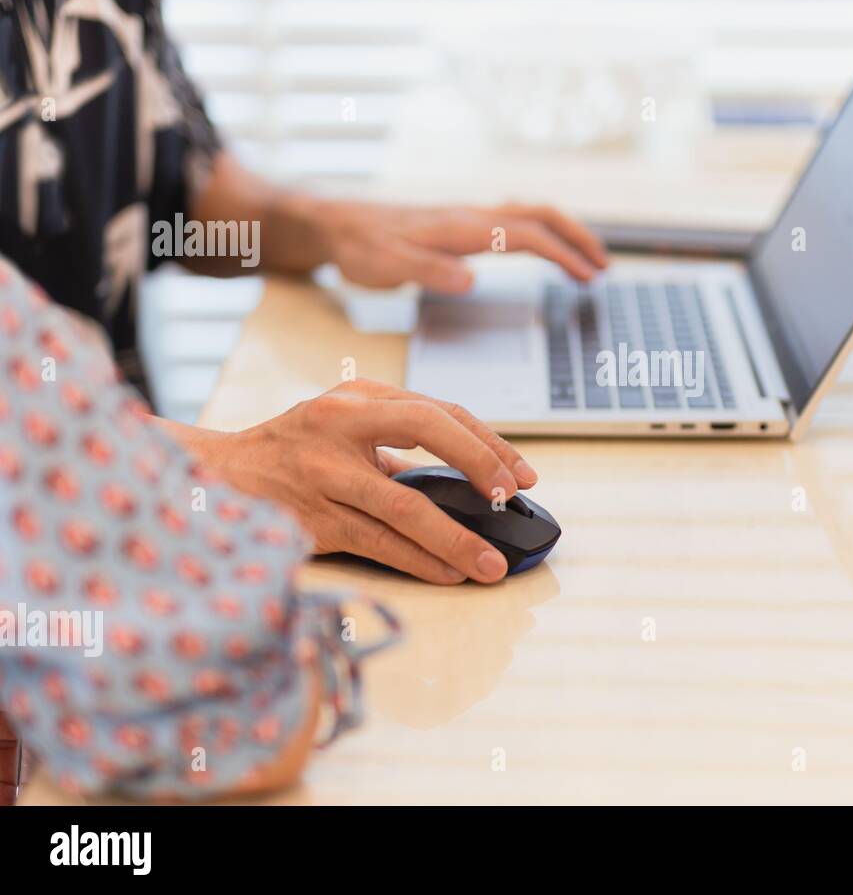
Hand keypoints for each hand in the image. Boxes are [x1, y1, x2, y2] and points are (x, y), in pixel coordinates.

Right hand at [173, 380, 537, 583]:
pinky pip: (379, 543)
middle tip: (513, 502)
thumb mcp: (343, 430)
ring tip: (492, 563)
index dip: (488, 443)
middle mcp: (340, 424)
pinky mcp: (312, 517)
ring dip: (458, 539)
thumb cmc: (291, 455)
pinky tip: (450, 572)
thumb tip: (469, 485)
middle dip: (483, 468)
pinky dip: (421, 560)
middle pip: (430, 433)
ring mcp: (324, 472)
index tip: (521, 474)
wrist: (213, 477)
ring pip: (406, 505)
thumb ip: (397, 448)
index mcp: (358, 398)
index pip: (439, 411)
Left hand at [306, 200, 608, 292]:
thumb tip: (471, 280)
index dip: (563, 255)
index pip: (527, 235)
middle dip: (578, 238)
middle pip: (540, 215)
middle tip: (604, 266)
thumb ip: (427, 272)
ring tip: (586, 260)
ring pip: (530, 215)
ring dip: (564, 234)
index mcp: (462, 227)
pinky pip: (514, 222)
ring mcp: (468, 218)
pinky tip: (544, 248)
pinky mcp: (461, 225)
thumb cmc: (360, 246)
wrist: (336, 224)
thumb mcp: (386, 265)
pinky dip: (541, 233)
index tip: (590, 277)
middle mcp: (471, 217)